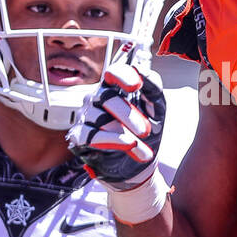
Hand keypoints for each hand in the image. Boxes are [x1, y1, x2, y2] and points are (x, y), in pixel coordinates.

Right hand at [67, 61, 165, 190]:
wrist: (140, 164)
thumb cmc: (146, 131)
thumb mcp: (157, 108)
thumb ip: (153, 87)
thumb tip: (143, 72)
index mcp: (115, 88)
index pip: (113, 72)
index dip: (122, 75)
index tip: (136, 85)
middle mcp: (97, 99)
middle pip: (105, 96)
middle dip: (127, 114)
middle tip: (146, 130)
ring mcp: (86, 117)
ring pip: (98, 117)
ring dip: (123, 133)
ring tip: (141, 146)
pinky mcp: (79, 137)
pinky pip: (89, 135)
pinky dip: (110, 140)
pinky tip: (127, 145)